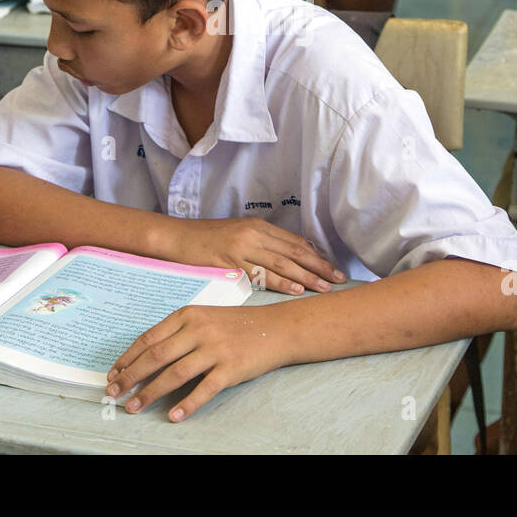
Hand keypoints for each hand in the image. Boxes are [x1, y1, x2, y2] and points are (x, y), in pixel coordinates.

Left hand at [106, 304, 288, 419]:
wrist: (277, 328)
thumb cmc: (238, 325)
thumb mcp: (205, 318)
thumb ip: (179, 333)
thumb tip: (147, 357)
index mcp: (188, 315)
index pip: (148, 338)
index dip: (127, 358)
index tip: (113, 374)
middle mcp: (199, 330)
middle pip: (156, 357)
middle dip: (130, 377)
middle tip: (114, 393)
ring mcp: (215, 349)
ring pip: (174, 374)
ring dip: (150, 393)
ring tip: (134, 407)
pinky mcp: (231, 368)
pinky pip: (204, 389)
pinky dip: (186, 405)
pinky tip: (172, 416)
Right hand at [166, 217, 343, 294]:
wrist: (176, 237)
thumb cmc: (206, 240)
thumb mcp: (238, 237)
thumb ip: (261, 246)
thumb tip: (287, 261)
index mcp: (258, 227)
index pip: (296, 242)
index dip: (317, 257)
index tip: (334, 270)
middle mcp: (254, 234)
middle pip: (295, 252)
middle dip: (320, 267)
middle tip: (340, 280)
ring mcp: (242, 247)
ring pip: (282, 263)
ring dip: (307, 276)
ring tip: (325, 288)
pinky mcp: (230, 261)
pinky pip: (260, 273)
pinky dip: (280, 281)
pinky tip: (295, 289)